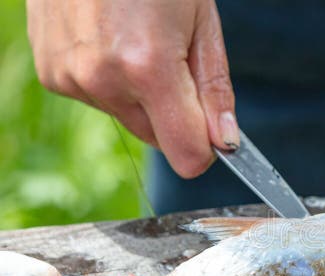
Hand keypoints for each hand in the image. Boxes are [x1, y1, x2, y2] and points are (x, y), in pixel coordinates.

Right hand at [26, 0, 237, 177]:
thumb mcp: (202, 22)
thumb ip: (213, 89)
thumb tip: (225, 142)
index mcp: (148, 68)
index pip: (187, 156)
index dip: (206, 147)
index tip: (213, 127)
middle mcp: (102, 80)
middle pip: (158, 138)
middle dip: (174, 112)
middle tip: (171, 55)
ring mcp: (69, 77)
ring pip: (128, 117)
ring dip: (140, 93)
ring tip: (136, 36)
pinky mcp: (51, 73)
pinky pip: (98, 97)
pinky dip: (110, 79)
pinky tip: (109, 37)